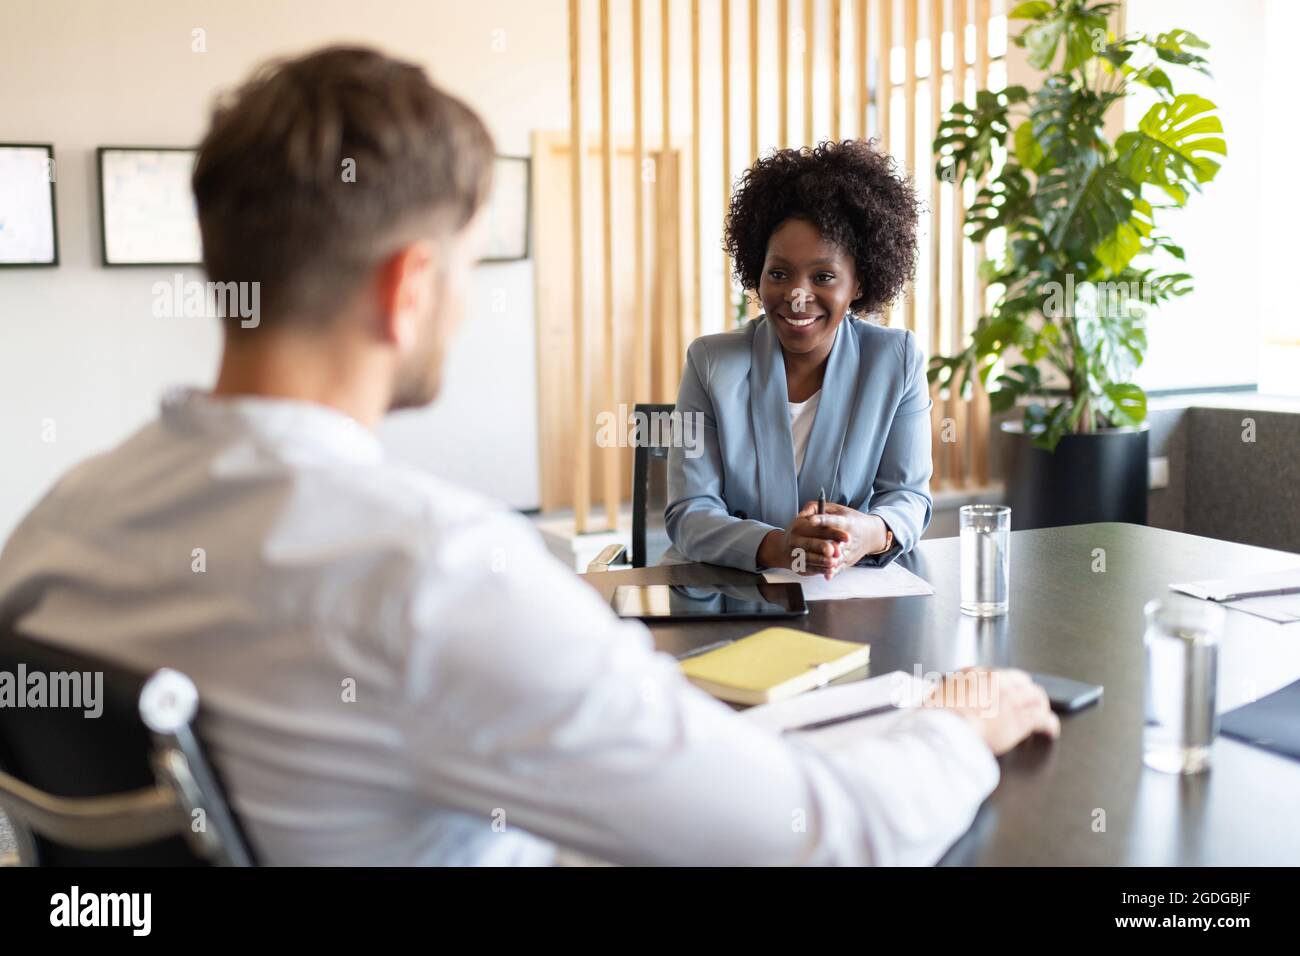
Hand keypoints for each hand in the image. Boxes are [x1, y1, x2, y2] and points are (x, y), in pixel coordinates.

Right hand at [756, 502, 845, 576]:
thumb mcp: (806, 517)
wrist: (783, 549)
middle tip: (835, 550)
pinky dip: (821, 570)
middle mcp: (795, 540)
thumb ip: (817, 513)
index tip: (847, 537)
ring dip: (822, 561)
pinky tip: (830, 570)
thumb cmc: (801, 532)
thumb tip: (823, 510)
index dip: (833, 532)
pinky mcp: (798, 566)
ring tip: (834, 562)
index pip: (818, 528)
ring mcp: (794, 554)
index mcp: (799, 526)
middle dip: (822, 547)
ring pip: (809, 558)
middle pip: (810, 543)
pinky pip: (810, 568)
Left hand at [806, 503, 888, 571]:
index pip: (834, 520)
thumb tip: (804, 512)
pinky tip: (827, 575)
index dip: (822, 520)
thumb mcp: (838, 509)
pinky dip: (834, 572)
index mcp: (847, 522)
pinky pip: (840, 567)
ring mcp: (850, 551)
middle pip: (839, 542)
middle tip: (821, 547)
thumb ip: (820, 507)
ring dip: (831, 561)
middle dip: (830, 546)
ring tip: (822, 563)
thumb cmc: (851, 520)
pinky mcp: (849, 561)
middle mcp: (850, 537)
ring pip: (840, 557)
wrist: (871, 534)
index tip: (811, 520)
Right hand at [923, 667, 1059, 755]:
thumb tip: (937, 704)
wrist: (944, 730)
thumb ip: (942, 697)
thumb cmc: (935, 718)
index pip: (996, 674)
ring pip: (1036, 696)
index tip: (1003, 695)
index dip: (1004, 685)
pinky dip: (1049, 725)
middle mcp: (995, 680)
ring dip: (1039, 706)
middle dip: (1025, 691)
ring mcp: (1011, 698)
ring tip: (1041, 717)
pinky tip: (1050, 732)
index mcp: (972, 674)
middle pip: (1021, 680)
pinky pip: (1044, 718)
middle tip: (1026, 704)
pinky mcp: (1022, 718)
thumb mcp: (933, 699)